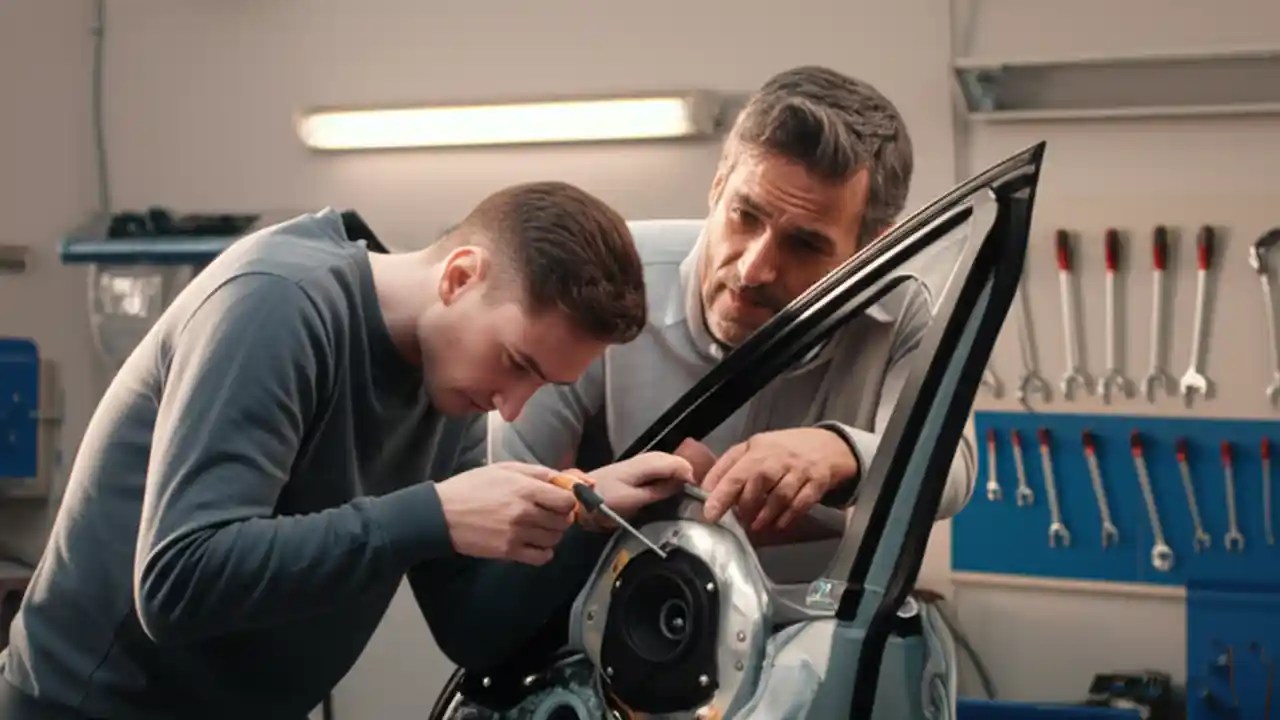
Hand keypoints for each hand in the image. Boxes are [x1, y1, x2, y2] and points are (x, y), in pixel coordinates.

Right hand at [436, 462, 576, 565]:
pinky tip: (534, 543)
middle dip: (560, 517)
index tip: (559, 500)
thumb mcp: (504, 469)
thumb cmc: (472, 487)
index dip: (568, 500)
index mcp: (526, 489)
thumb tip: (567, 479)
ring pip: (554, 539)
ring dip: (552, 534)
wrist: (442, 514)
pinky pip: (542, 557)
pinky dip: (544, 552)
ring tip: (538, 527)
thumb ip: (538, 473)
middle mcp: (525, 513)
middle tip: (548, 513)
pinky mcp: (509, 551)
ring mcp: (517, 534)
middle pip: (563, 521)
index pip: (568, 501)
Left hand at [580, 452, 692, 529]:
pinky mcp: (636, 467)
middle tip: (691, 496)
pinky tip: (668, 488)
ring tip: (683, 493)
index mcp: (647, 464)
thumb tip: (681, 485)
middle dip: (686, 475)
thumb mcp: (634, 500)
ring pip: (669, 463)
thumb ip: (659, 492)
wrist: (580, 494)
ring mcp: (641, 460)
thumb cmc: (605, 499)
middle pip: (676, 461)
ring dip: (678, 475)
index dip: (690, 478)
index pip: (679, 464)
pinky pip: (660, 467)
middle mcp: (646, 457)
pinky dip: (668, 475)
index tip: (694, 495)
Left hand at [702, 428, 856, 530]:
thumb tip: (706, 488)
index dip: (721, 494)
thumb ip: (730, 465)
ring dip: (765, 514)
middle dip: (745, 505)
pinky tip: (777, 525)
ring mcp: (800, 470)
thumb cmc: (784, 450)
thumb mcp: (755, 448)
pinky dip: (788, 517)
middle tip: (738, 519)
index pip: (735, 471)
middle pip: (757, 481)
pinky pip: (801, 503)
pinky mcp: (817, 482)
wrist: (829, 445)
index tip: (709, 513)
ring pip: (780, 495)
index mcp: (758, 447)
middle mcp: (778, 457)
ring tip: (755, 525)